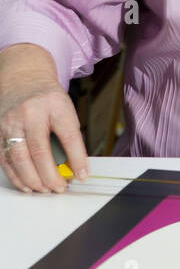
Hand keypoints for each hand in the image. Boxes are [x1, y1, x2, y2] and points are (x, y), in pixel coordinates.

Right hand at [0, 44, 87, 193]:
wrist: (23, 79)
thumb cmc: (47, 99)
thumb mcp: (65, 109)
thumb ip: (69, 136)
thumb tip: (74, 168)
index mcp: (54, 104)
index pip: (68, 134)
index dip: (76, 158)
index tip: (82, 175)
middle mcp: (30, 112)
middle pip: (39, 150)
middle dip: (50, 175)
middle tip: (59, 187)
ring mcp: (11, 122)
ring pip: (19, 158)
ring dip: (33, 180)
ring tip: (45, 189)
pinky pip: (5, 160)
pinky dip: (17, 177)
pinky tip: (27, 185)